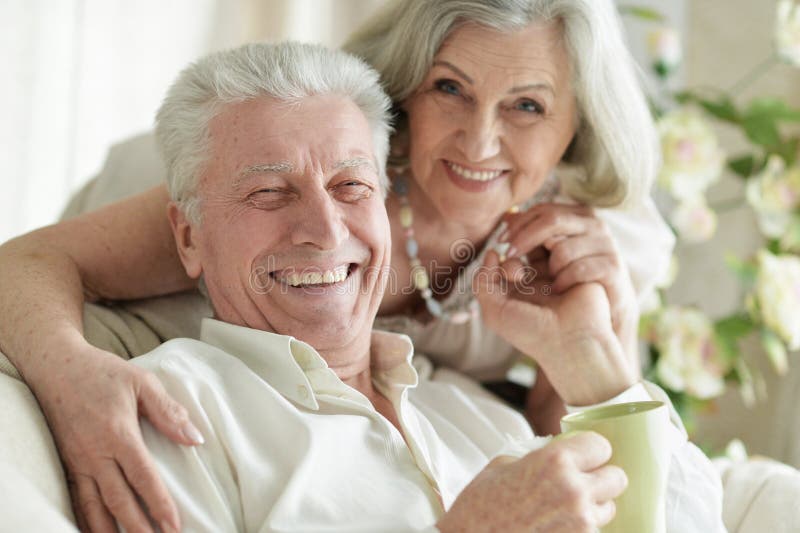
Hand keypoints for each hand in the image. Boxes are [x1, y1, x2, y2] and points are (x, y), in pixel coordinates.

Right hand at [27, 342, 201, 532]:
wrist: (56, 367)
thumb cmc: (102, 372)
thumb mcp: (141, 383)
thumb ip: (168, 411)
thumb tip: (195, 437)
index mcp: (118, 434)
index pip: (143, 478)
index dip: (159, 504)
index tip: (174, 525)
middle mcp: (95, 453)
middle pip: (119, 500)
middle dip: (139, 527)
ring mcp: (78, 460)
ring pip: (94, 506)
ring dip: (111, 529)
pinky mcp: (66, 462)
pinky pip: (75, 498)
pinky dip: (85, 519)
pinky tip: (96, 530)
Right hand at [437, 431, 627, 531]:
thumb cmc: (479, 507)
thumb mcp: (503, 465)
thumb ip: (537, 455)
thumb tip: (556, 452)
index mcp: (554, 461)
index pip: (600, 445)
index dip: (590, 450)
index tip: (582, 456)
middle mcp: (574, 490)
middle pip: (617, 478)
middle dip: (600, 479)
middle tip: (580, 483)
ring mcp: (581, 524)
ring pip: (609, 509)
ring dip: (593, 507)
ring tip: (564, 510)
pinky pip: (595, 531)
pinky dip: (581, 528)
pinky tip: (557, 526)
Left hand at [501, 203, 640, 366]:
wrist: (567, 349)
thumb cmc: (532, 332)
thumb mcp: (495, 309)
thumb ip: (484, 280)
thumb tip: (493, 253)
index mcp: (536, 261)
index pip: (528, 224)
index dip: (515, 234)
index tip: (505, 255)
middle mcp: (560, 255)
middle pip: (548, 220)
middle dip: (527, 241)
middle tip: (520, 270)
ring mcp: (584, 258)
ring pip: (562, 240)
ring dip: (550, 265)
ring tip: (552, 287)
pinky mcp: (605, 268)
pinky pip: (581, 257)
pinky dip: (567, 276)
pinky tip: (566, 291)